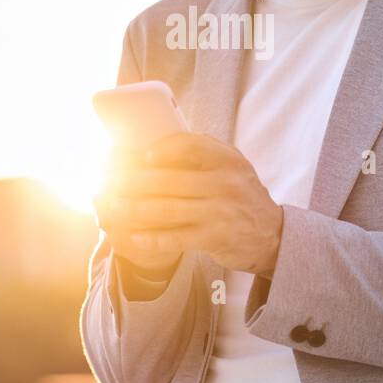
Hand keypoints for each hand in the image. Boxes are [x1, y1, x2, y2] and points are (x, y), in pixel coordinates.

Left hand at [93, 132, 283, 276]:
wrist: (272, 235)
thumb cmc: (242, 196)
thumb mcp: (233, 168)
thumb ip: (206, 154)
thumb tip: (157, 144)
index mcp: (228, 160)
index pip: (190, 145)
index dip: (162, 149)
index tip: (143, 155)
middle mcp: (225, 183)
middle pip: (168, 179)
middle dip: (133, 181)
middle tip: (110, 181)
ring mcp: (219, 211)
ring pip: (166, 208)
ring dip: (133, 209)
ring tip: (112, 207)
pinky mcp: (213, 237)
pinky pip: (174, 236)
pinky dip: (151, 237)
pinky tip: (134, 236)